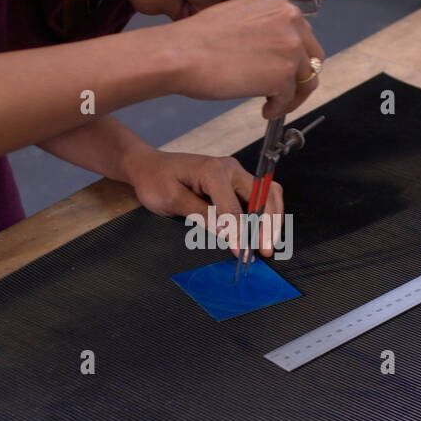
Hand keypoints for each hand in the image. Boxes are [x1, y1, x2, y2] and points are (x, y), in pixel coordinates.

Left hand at [124, 145, 284, 256]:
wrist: (148, 166)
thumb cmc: (155, 181)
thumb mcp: (173, 200)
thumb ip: (202, 216)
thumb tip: (227, 234)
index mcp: (213, 170)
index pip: (233, 208)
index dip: (239, 233)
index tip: (242, 254)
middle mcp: (229, 168)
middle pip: (262, 194)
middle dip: (267, 224)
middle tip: (266, 250)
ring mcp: (235, 172)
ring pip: (267, 192)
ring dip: (272, 218)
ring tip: (270, 242)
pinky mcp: (235, 180)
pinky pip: (259, 194)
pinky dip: (266, 212)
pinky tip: (263, 231)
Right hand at [173, 0, 324, 119]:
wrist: (181, 54)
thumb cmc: (197, 39)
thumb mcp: (237, 16)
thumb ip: (263, 26)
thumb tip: (272, 48)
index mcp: (278, 1)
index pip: (301, 31)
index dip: (294, 54)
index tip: (285, 67)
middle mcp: (290, 19)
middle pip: (311, 55)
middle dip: (299, 75)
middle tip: (285, 90)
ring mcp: (290, 47)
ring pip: (306, 79)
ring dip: (290, 95)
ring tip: (273, 104)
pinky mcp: (284, 74)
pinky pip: (289, 98)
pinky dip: (279, 107)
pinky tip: (266, 110)